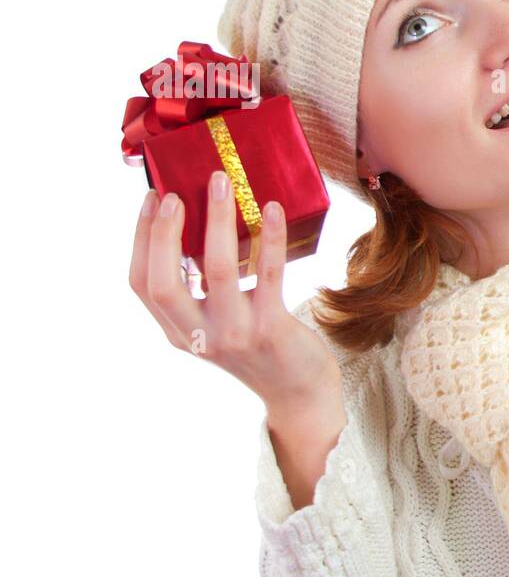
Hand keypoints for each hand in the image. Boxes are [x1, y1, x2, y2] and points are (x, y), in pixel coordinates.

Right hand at [128, 170, 342, 411]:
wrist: (298, 392)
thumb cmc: (258, 347)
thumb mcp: (216, 325)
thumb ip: (200, 291)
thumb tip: (195, 225)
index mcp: (178, 332)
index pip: (142, 284)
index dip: (142, 239)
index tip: (152, 199)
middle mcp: (199, 337)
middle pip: (164, 283)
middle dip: (164, 233)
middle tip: (174, 193)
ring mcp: (235, 334)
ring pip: (218, 271)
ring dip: (218, 222)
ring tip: (222, 184)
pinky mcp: (272, 329)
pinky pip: (269, 275)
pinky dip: (269, 238)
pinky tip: (272, 209)